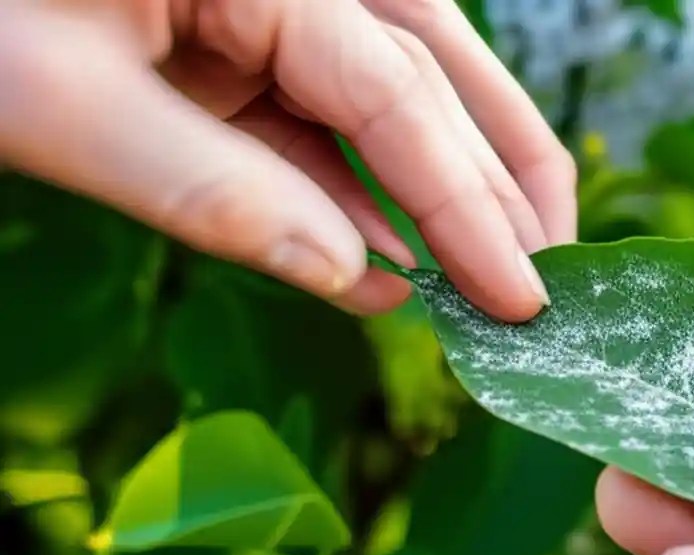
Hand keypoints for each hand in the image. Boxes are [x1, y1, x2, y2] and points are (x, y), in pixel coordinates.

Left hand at [0, 0, 574, 317]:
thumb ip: (208, 192)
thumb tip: (352, 278)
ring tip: (494, 280)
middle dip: (499, 179)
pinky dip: (354, 201)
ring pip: (389, 103)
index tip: (521, 299)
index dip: (467, 205)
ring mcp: (261, 15)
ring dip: (440, 196)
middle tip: (553, 277)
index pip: (396, 96)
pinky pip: (315, 129)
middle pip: (432, 75)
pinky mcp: (229, 52)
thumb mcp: (52, 98)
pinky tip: (390, 270)